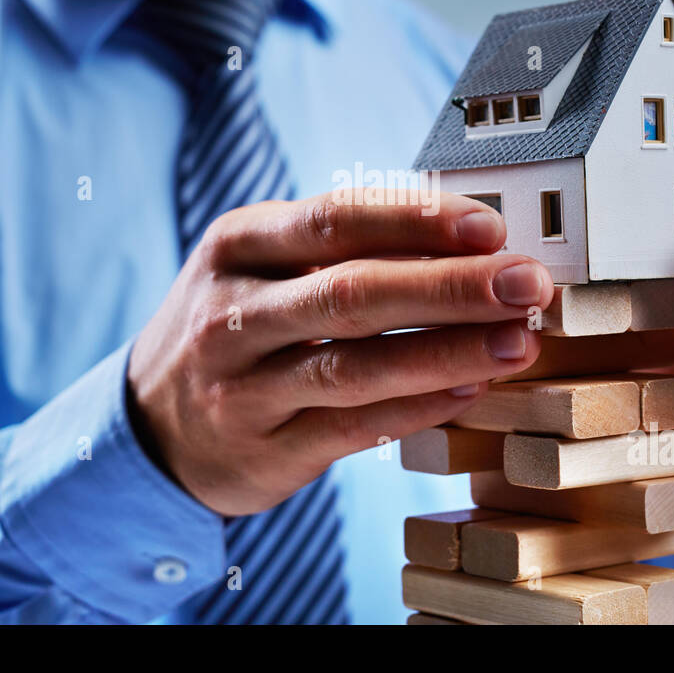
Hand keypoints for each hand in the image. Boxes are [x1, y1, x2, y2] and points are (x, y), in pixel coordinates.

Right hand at [126, 193, 552, 515]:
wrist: (146, 423)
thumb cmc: (233, 325)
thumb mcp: (259, 267)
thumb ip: (343, 250)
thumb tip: (468, 239)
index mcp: (237, 245)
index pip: (334, 220)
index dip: (417, 221)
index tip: (489, 226)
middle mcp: (232, 313)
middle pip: (352, 294)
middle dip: (450, 287)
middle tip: (527, 284)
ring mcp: (242, 387)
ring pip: (354, 366)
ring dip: (447, 352)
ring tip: (518, 341)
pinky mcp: (263, 452)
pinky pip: (351, 428)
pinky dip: (416, 408)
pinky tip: (471, 390)